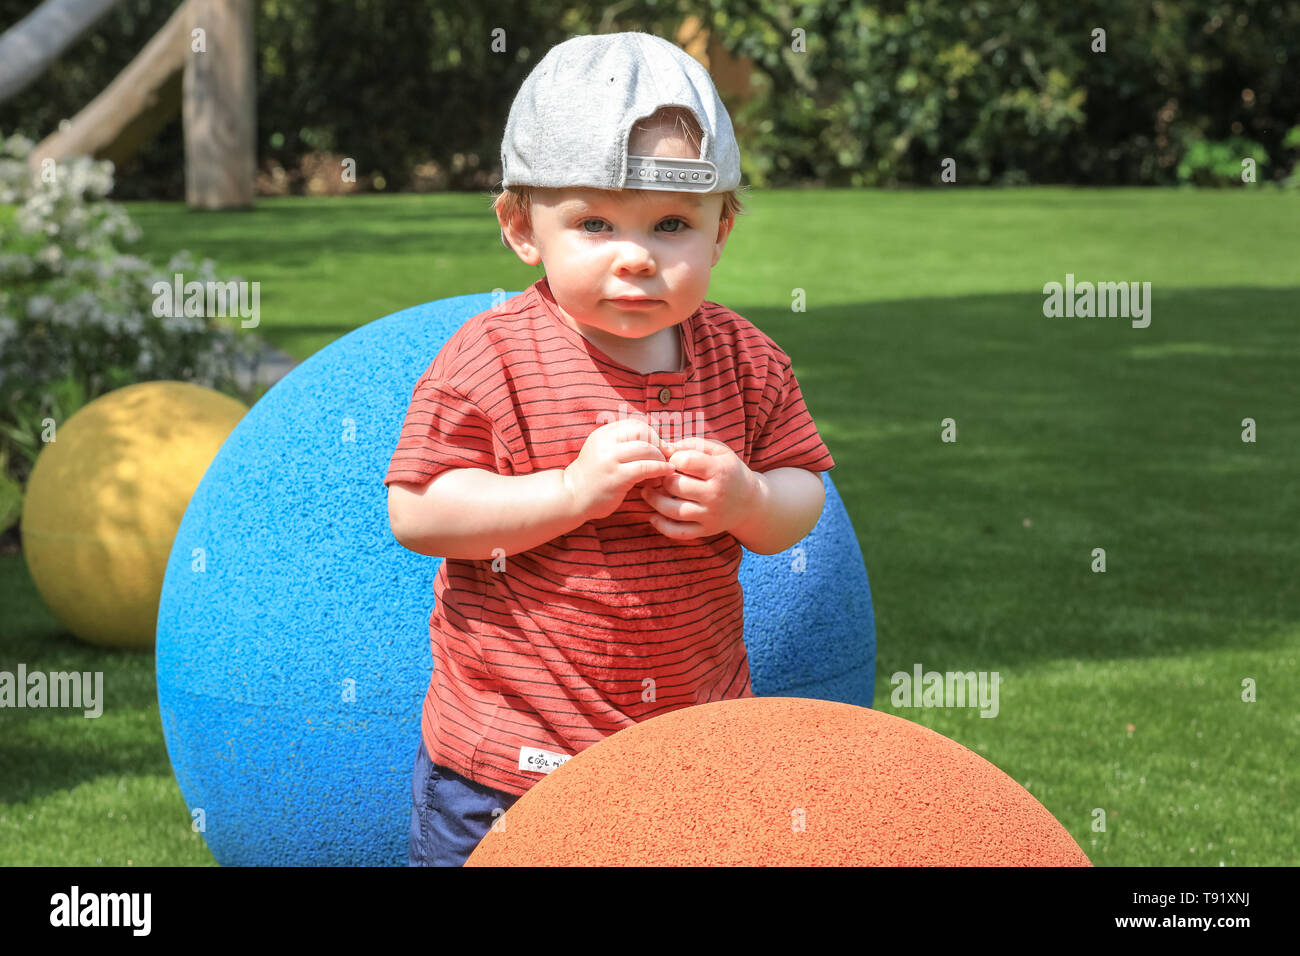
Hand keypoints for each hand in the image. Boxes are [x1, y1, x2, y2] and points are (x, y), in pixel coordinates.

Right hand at [563, 417, 675, 521]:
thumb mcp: (603, 452)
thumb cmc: (593, 476)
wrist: (572, 496)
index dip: (652, 433)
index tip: (659, 446)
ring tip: (666, 466)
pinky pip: (645, 467)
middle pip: (643, 433)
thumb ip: (623, 444)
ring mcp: (610, 460)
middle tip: (666, 456)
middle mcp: (605, 443)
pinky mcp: (616, 477)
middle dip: (659, 443)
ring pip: (646, 449)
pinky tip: (666, 472)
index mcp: (602, 434)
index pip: (635, 424)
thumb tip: (656, 440)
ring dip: (661, 457)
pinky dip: (660, 468)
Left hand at [639, 436, 760, 540]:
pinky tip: (654, 516)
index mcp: (720, 471)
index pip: (685, 461)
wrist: (750, 503)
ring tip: (647, 493)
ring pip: (672, 510)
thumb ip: (692, 445)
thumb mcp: (719, 451)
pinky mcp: (706, 530)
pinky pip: (678, 532)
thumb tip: (664, 447)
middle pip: (675, 485)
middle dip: (662, 479)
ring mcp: (710, 515)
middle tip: (659, 476)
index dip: (672, 458)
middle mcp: (715, 495)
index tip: (672, 460)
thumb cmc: (728, 471)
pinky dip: (661, 525)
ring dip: (654, 501)